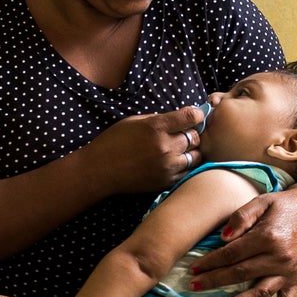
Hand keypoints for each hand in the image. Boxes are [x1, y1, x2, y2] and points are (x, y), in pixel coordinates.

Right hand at [80, 106, 204, 195]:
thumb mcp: (134, 121)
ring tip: (180, 149)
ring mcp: (167, 167)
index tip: (195, 115)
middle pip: (196, 137)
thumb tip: (180, 118)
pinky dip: (185, 166)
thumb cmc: (114, 142)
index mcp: (156, 128)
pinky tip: (174, 161)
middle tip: (184, 133)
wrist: (100, 170)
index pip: (191, 117)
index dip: (197, 114)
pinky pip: (188, 172)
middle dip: (192, 133)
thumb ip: (159, 119)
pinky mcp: (166, 181)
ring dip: (191, 151)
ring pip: (196, 156)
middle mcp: (165, 147)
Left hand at [187, 184, 296, 296]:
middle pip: (240, 274)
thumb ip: (241, 217)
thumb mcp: (262, 202)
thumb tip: (222, 239)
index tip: (194, 269)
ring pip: (259, 293)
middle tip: (194, 287)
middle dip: (214, 281)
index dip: (211, 261)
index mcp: (268, 237)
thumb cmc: (283, 205)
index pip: (232, 253)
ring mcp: (289, 272)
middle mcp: (279, 257)